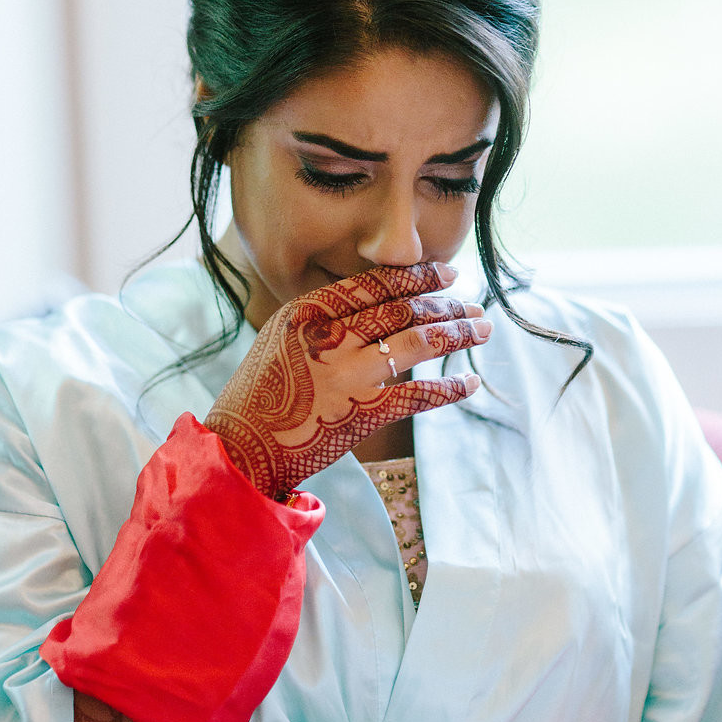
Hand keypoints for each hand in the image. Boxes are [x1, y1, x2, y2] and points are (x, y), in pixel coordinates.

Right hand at [204, 262, 486, 497]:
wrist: (240, 447)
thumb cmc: (260, 395)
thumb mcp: (280, 338)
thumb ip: (323, 318)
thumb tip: (375, 304)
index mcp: (309, 311)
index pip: (376, 284)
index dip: (419, 277)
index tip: (448, 274)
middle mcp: (331, 336)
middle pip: (403, 308)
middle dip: (446, 303)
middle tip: (473, 304)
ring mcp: (348, 375)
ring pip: (418, 342)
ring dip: (456, 333)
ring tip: (481, 329)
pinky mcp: (362, 414)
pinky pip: (418, 396)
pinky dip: (449, 388)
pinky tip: (470, 383)